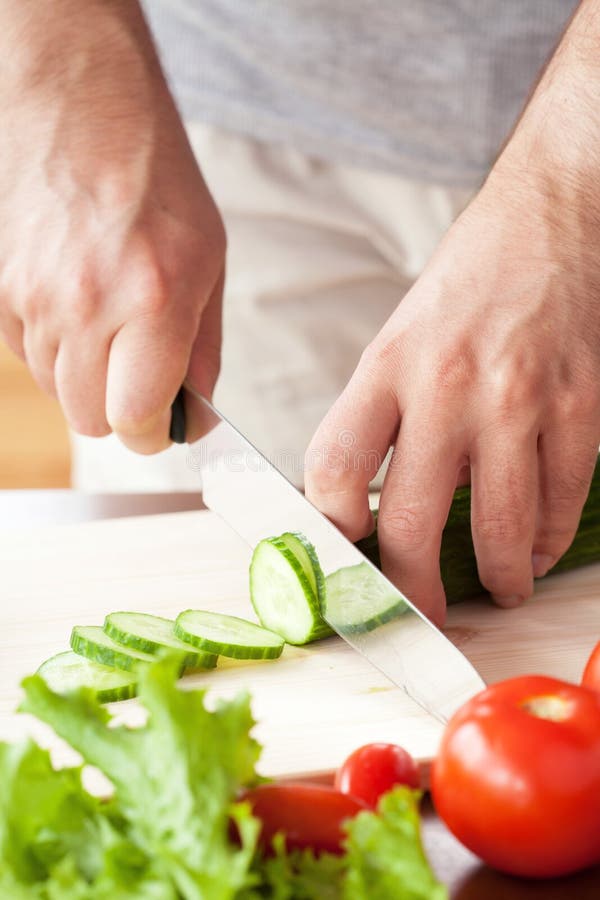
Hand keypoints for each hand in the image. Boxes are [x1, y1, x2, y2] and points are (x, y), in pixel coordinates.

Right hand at [0, 1, 224, 452]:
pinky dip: (57, 352)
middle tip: (143, 383)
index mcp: (153, 300)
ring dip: (89, 381)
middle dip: (123, 414)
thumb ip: (204, 350)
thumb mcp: (209, 263)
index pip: (136, 418)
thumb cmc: (156, 178)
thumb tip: (195, 412)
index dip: (155, 433)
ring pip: (58, 392)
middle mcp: (87, 305)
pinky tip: (80, 311)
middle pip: (90, 420)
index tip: (165, 425)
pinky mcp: (2, 289)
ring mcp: (35, 298)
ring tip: (113, 331)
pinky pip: (28, 357)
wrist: (84, 107)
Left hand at [305, 164, 599, 624]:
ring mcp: (517, 399)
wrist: (545, 222)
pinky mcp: (577, 405)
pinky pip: (560, 500)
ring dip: (497, 577)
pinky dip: (547, 539)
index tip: (344, 555)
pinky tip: (538, 548)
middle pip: (411, 521)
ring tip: (497, 590)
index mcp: (386, 367)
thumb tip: (356, 505)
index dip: (329, 528)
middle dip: (413, 589)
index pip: (334, 468)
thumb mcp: (394, 340)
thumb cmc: (463, 289)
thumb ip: (377, 419)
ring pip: (500, 528)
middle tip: (420, 612)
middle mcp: (446, 386)